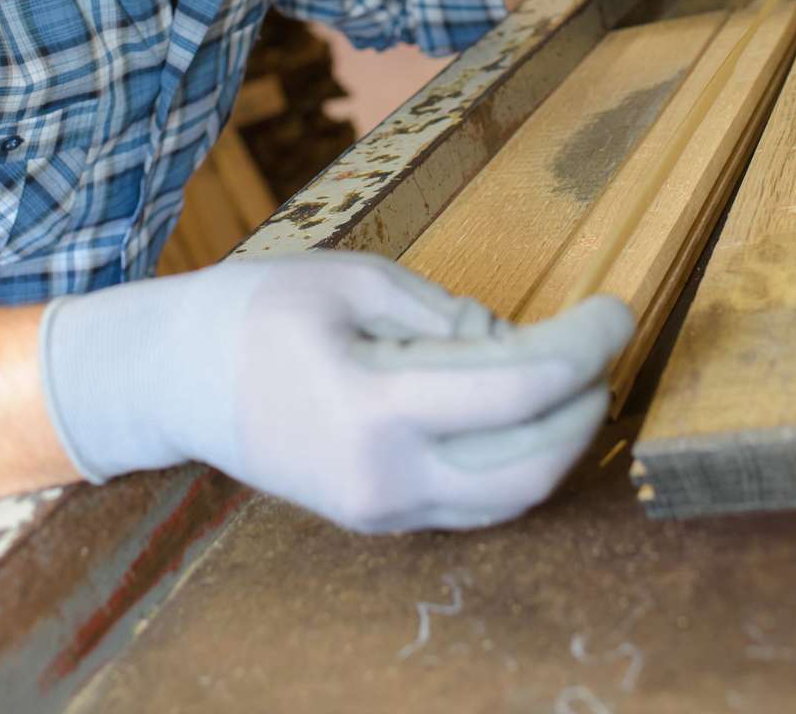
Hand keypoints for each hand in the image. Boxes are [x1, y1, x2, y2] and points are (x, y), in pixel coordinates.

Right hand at [40, 252, 632, 532]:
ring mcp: (381, 510)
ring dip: (561, 439)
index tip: (620, 308)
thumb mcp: (355, 279)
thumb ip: (445, 313)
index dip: (586, 348)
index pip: (518, 390)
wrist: (176, 377)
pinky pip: (475, 501)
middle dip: (586, 402)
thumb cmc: (257, 311)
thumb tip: (513, 345)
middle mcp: (385, 480)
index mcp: (375, 410)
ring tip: (574, 373)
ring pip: (511, 498)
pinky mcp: (379, 516)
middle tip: (602, 342)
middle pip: (533, 466)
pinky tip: (524, 406)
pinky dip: (518, 459)